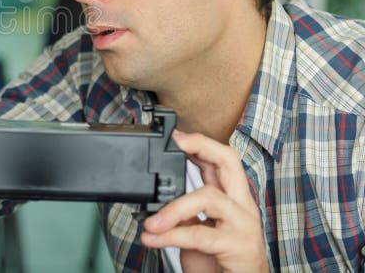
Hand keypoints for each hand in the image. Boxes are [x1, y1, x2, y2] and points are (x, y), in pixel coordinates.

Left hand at [140, 130, 267, 272]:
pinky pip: (199, 235)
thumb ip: (187, 207)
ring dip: (173, 208)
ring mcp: (243, 224)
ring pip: (209, 197)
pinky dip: (170, 236)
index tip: (174, 134)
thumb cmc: (220, 259)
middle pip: (229, 161)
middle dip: (201, 146)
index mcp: (232, 197)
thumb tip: (157, 191)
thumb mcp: (200, 226)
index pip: (221, 158)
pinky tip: (152, 238)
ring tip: (150, 222)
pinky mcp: (237, 245)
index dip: (200, 142)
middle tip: (174, 144)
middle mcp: (242, 205)